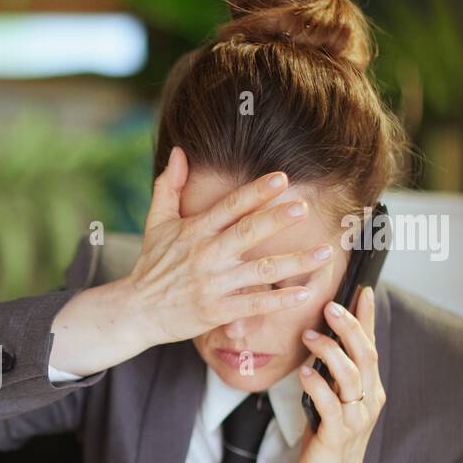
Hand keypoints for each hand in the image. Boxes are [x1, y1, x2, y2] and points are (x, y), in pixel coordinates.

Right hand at [49, 147, 333, 375]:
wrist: (137, 311)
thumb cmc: (152, 265)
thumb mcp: (157, 222)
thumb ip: (170, 186)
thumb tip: (179, 151)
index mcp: (195, 231)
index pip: (230, 206)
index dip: (256, 191)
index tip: (282, 179)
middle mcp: (206, 255)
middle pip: (248, 233)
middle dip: (277, 219)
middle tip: (304, 207)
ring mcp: (213, 284)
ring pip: (261, 271)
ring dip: (295, 262)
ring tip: (325, 252)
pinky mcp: (216, 311)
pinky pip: (254, 304)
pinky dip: (279, 300)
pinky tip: (304, 293)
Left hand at [295, 286, 384, 462]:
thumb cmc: (327, 441)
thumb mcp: (333, 400)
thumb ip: (332, 374)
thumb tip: (322, 341)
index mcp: (370, 389)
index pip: (371, 346)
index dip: (367, 318)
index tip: (363, 289)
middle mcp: (369, 400)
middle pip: (365, 355)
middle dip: (349, 327)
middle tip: (330, 305)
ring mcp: (355, 419)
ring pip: (351, 377)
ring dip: (330, 352)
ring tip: (310, 336)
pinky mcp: (336, 436)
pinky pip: (330, 405)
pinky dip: (318, 386)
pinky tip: (304, 372)